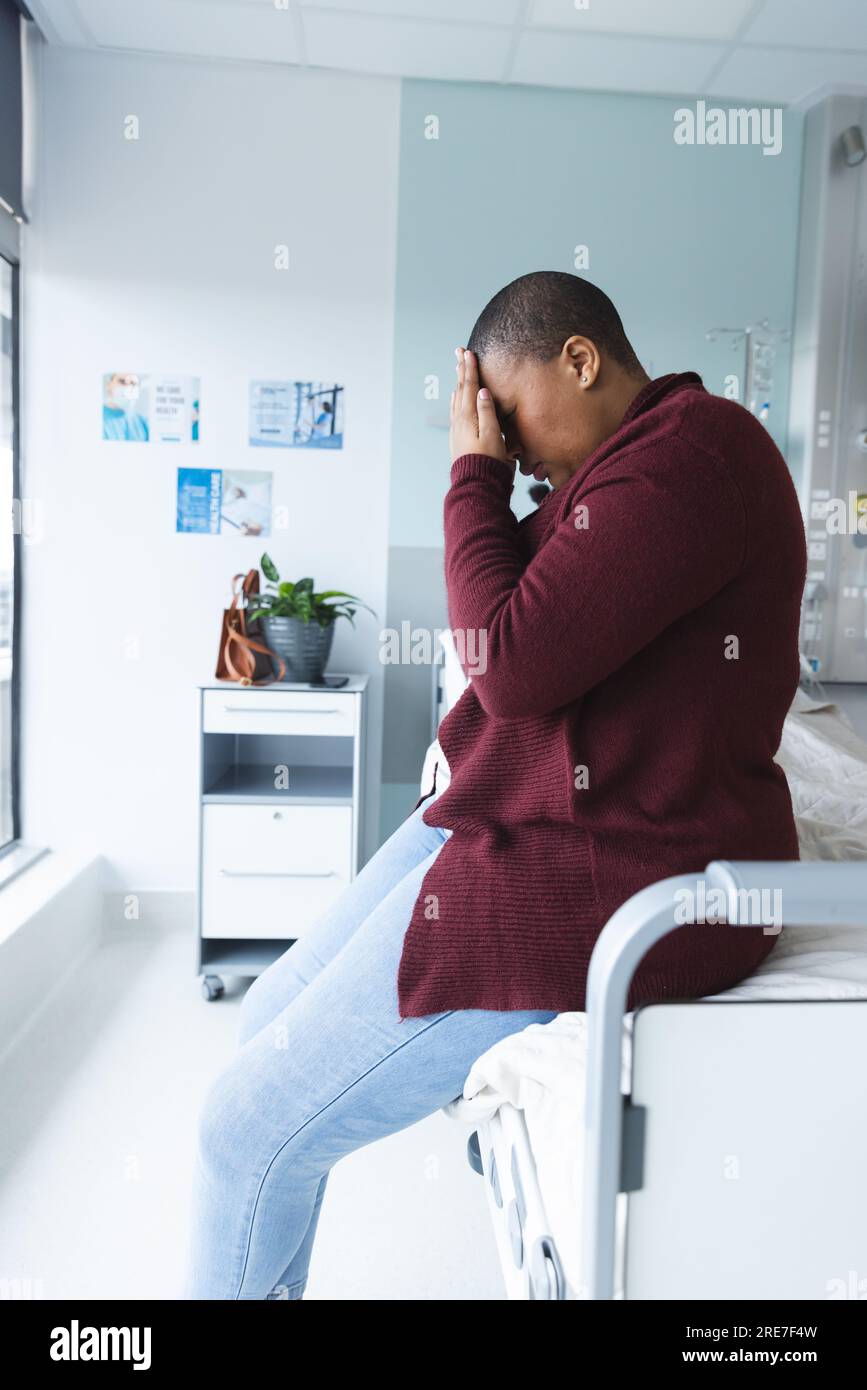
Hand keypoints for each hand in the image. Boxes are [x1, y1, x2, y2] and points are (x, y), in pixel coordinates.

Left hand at [450, 347, 513, 476]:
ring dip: (458, 382)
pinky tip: (456, 397)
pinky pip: (456, 410)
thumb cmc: (488, 461)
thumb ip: (487, 412)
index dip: (470, 369)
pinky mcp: (458, 437)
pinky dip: (456, 398)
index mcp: (468, 417)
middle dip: (461, 369)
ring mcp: (457, 429)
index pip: (469, 387)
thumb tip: (482, 391)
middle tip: (459, 352)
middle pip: (460, 389)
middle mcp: (459, 421)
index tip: (469, 352)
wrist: (476, 483)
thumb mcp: (492, 435)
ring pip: (457, 398)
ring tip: (458, 368)